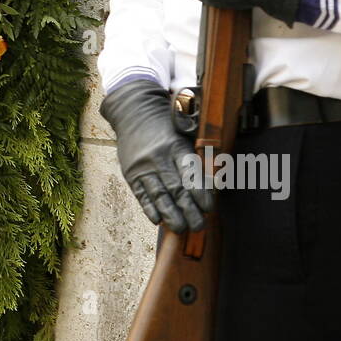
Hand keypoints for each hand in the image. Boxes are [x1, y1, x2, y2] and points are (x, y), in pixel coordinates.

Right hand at [99, 79, 211, 231]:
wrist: (133, 111)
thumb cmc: (165, 124)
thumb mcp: (184, 132)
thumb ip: (195, 156)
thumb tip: (210, 185)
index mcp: (175, 145)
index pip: (189, 172)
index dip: (200, 192)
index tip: (209, 208)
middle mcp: (158, 157)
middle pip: (175, 188)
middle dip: (188, 210)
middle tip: (199, 225)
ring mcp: (142, 166)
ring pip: (158, 195)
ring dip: (170, 215)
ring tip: (181, 229)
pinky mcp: (130, 173)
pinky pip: (140, 195)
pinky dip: (149, 209)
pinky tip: (158, 221)